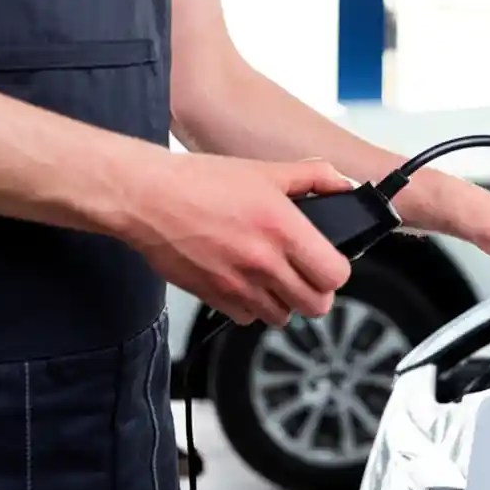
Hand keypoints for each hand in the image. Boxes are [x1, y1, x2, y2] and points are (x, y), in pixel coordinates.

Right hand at [122, 154, 353, 326]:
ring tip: (273, 278)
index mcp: (283, 229)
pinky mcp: (214, 298)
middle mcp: (264, 262)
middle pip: (316, 306)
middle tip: (305, 275)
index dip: (335, 271)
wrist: (146, 198)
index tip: (326, 262)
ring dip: (283, 301)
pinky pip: (247, 318)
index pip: (335, 275)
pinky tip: (244, 282)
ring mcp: (238, 285)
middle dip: (315, 292)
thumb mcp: (264, 170)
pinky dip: (251, 306)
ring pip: (282, 317)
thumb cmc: (199, 182)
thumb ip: (313, 177)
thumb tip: (343, 185)